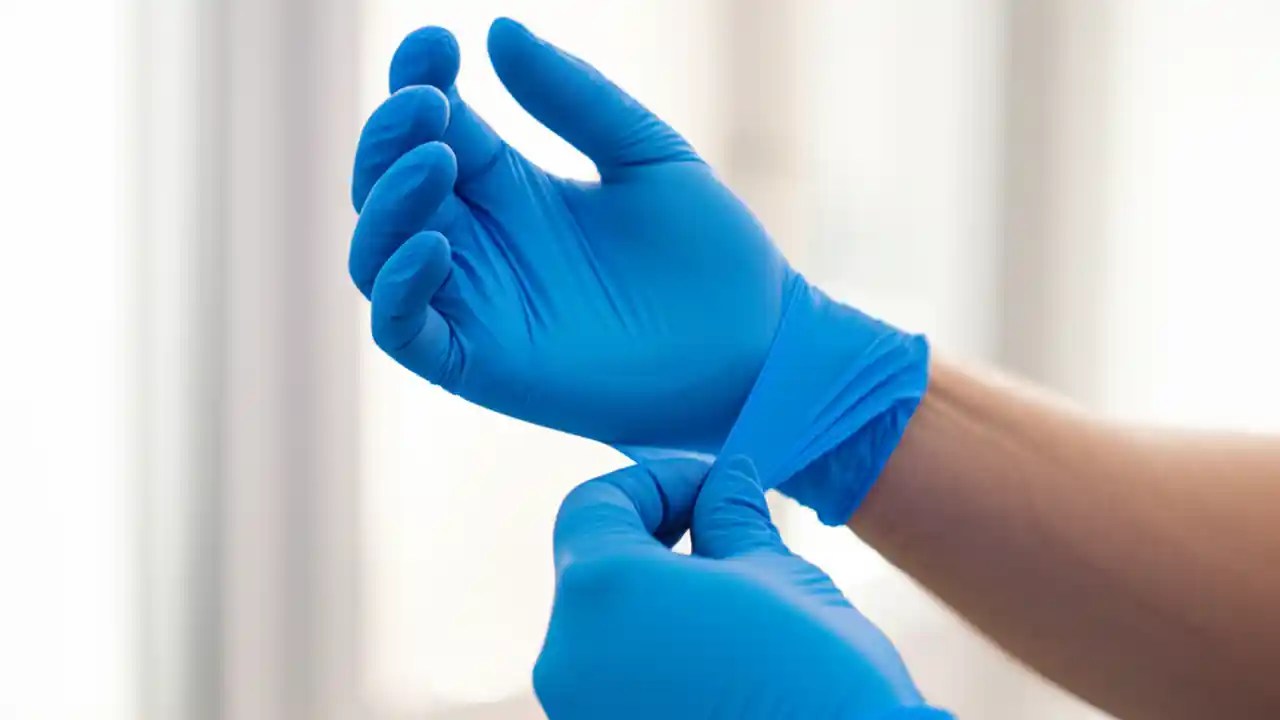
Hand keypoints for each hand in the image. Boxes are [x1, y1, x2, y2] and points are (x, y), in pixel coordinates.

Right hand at [350, 19, 791, 450]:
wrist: (752, 349)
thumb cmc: (708, 254)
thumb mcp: (645, 155)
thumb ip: (574, 97)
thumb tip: (498, 30)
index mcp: (510, 185)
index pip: (432, 125)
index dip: (417, 80)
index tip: (438, 43)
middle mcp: (479, 240)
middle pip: (387, 183)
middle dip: (391, 135)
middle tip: (432, 101)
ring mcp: (473, 301)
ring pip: (375, 251)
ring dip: (387, 200)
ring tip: (438, 156)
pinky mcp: (476, 362)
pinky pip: (399, 328)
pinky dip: (397, 285)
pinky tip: (438, 243)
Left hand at [533, 457, 949, 718]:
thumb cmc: (818, 675)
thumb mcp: (778, 575)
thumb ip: (731, 518)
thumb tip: (723, 482)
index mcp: (600, 592)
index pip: (593, 508)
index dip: (655, 483)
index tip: (711, 486)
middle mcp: (567, 656)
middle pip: (595, 571)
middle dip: (657, 540)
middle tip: (725, 530)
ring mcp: (579, 712)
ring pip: (605, 632)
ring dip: (658, 603)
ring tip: (733, 604)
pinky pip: (615, 685)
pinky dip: (655, 659)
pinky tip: (720, 661)